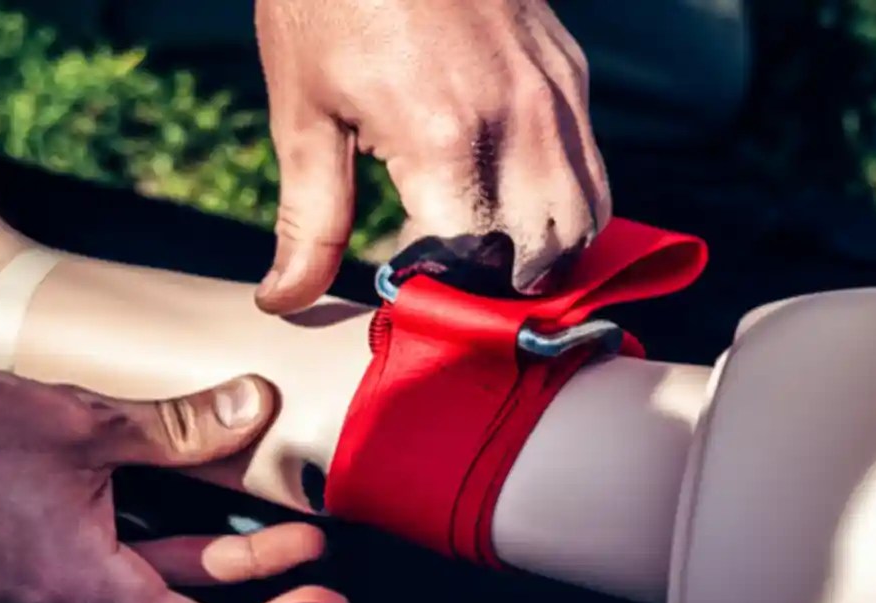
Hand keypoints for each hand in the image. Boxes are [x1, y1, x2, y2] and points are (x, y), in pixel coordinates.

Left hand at [254, 0, 609, 311]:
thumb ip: (310, 221)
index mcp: (446, 139)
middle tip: (460, 285)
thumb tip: (286, 299)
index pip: (481, 267)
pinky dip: (565, 198)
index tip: (419, 295)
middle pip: (553, 252)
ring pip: (590, 212)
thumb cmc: (327, 3)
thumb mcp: (304, 113)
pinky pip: (590, 161)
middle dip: (511, 284)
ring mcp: (555, 93)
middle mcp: (520, 122)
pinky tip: (514, 196)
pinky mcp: (568, 70)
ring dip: (550, 248)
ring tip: (494, 253)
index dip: (452, 297)